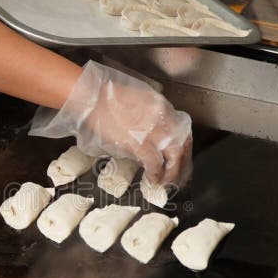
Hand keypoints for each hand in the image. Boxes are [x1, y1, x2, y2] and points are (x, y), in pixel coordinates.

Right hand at [29, 61, 192, 184]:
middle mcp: (162, 118)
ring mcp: (152, 131)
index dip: (184, 146)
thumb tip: (154, 129)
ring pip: (174, 156)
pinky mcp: (138, 143)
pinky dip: (156, 173)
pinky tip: (153, 179)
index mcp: (162, 106)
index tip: (181, 156)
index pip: (182, 129)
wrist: (92, 98)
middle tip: (178, 175)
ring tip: (166, 181)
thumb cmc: (107, 96)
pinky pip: (154, 163)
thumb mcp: (138, 97)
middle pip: (182, 144)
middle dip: (182, 163)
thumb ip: (150, 113)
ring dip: (172, 172)